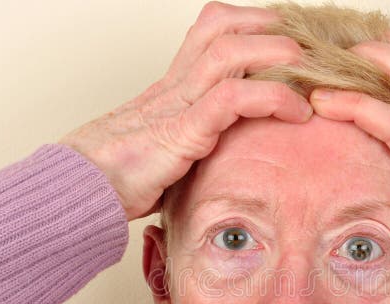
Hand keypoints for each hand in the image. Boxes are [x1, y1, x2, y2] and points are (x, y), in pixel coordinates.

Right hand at [59, 1, 312, 220]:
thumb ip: (193, 142)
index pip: (211, 31)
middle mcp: (173, 85)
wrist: (75, 192)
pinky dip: (272, 99)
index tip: (288, 37)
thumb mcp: (164, 152)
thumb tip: (221, 155)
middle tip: (311, 44)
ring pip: (230, 52)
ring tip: (313, 70)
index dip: (251, 24)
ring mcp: (176, 104)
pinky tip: (297, 112)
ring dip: (279, 55)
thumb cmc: (115, 178)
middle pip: (222, 26)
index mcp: (171, 86)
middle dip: (271, 27)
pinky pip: (232, 99)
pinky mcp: (181, 132)